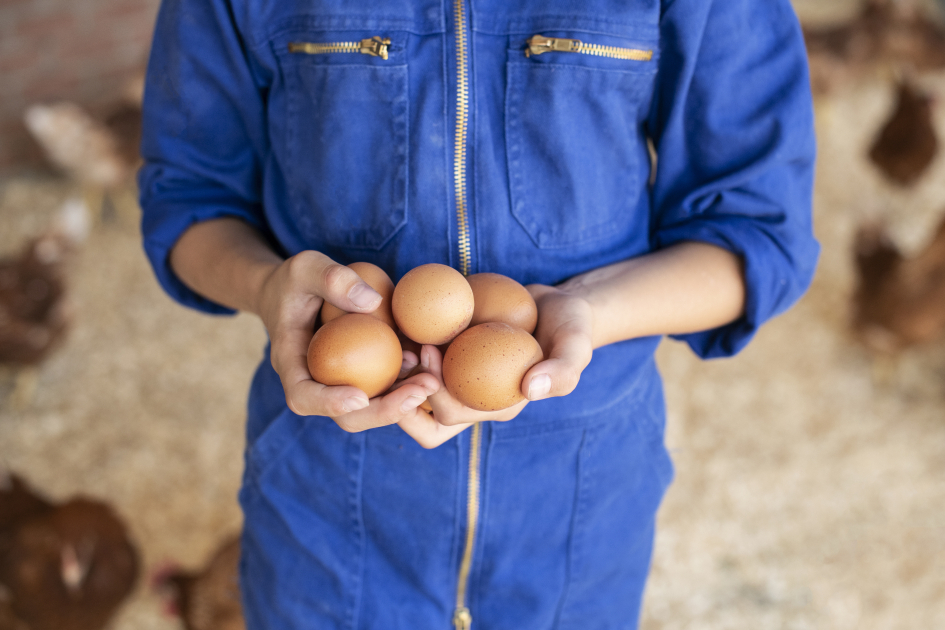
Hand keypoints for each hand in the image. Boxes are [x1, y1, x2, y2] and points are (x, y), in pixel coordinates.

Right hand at [256, 250, 437, 432]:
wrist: (293, 291)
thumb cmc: (295, 279)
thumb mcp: (305, 267)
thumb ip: (332, 279)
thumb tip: (372, 302)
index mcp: (291, 364)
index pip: (303, 396)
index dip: (330, 403)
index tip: (359, 396)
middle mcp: (315, 384)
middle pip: (346, 416)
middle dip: (383, 411)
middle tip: (418, 393)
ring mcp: (340, 384)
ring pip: (372, 408)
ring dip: (404, 400)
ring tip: (432, 381)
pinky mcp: (360, 376)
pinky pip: (385, 387)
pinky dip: (408, 380)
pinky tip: (429, 364)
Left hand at [398, 283, 594, 446]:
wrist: (558, 305)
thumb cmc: (570, 328)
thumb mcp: (576, 346)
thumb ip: (562, 370)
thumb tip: (532, 389)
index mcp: (495, 407)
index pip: (450, 416)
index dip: (431, 393)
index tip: (431, 351)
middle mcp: (471, 398)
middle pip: (421, 411)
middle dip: (404, 387)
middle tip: (406, 349)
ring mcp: (459, 377)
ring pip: (414, 387)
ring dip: (400, 368)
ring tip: (398, 334)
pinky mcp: (452, 354)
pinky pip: (420, 356)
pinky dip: (407, 340)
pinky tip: (401, 316)